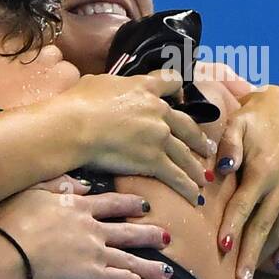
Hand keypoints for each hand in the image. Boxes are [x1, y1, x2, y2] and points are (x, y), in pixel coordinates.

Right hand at [0, 188, 173, 278]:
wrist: (1, 255)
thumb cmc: (4, 223)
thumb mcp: (27, 193)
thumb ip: (53, 184)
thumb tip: (77, 181)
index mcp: (75, 207)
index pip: (110, 203)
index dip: (129, 204)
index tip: (144, 206)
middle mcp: (91, 229)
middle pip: (127, 231)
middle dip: (148, 234)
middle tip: (166, 237)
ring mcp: (93, 253)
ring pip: (130, 258)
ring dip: (149, 265)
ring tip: (168, 271)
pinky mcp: (90, 278)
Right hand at [57, 70, 214, 203]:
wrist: (72, 127)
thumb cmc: (75, 105)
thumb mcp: (95, 83)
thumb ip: (110, 86)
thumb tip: (105, 88)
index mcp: (143, 87)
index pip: (170, 82)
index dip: (178, 91)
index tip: (181, 99)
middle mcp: (158, 110)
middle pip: (186, 125)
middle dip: (198, 138)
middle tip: (206, 147)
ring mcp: (158, 136)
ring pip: (185, 153)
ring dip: (195, 166)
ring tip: (202, 176)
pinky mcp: (153, 159)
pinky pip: (176, 175)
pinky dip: (187, 187)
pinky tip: (194, 196)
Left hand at [213, 82, 278, 278]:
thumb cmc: (253, 121)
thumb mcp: (236, 125)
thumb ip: (227, 145)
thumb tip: (222, 168)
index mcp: (265, 168)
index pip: (245, 205)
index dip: (232, 227)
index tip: (222, 248)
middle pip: (266, 225)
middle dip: (250, 253)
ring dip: (269, 252)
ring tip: (251, 274)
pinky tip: (278, 259)